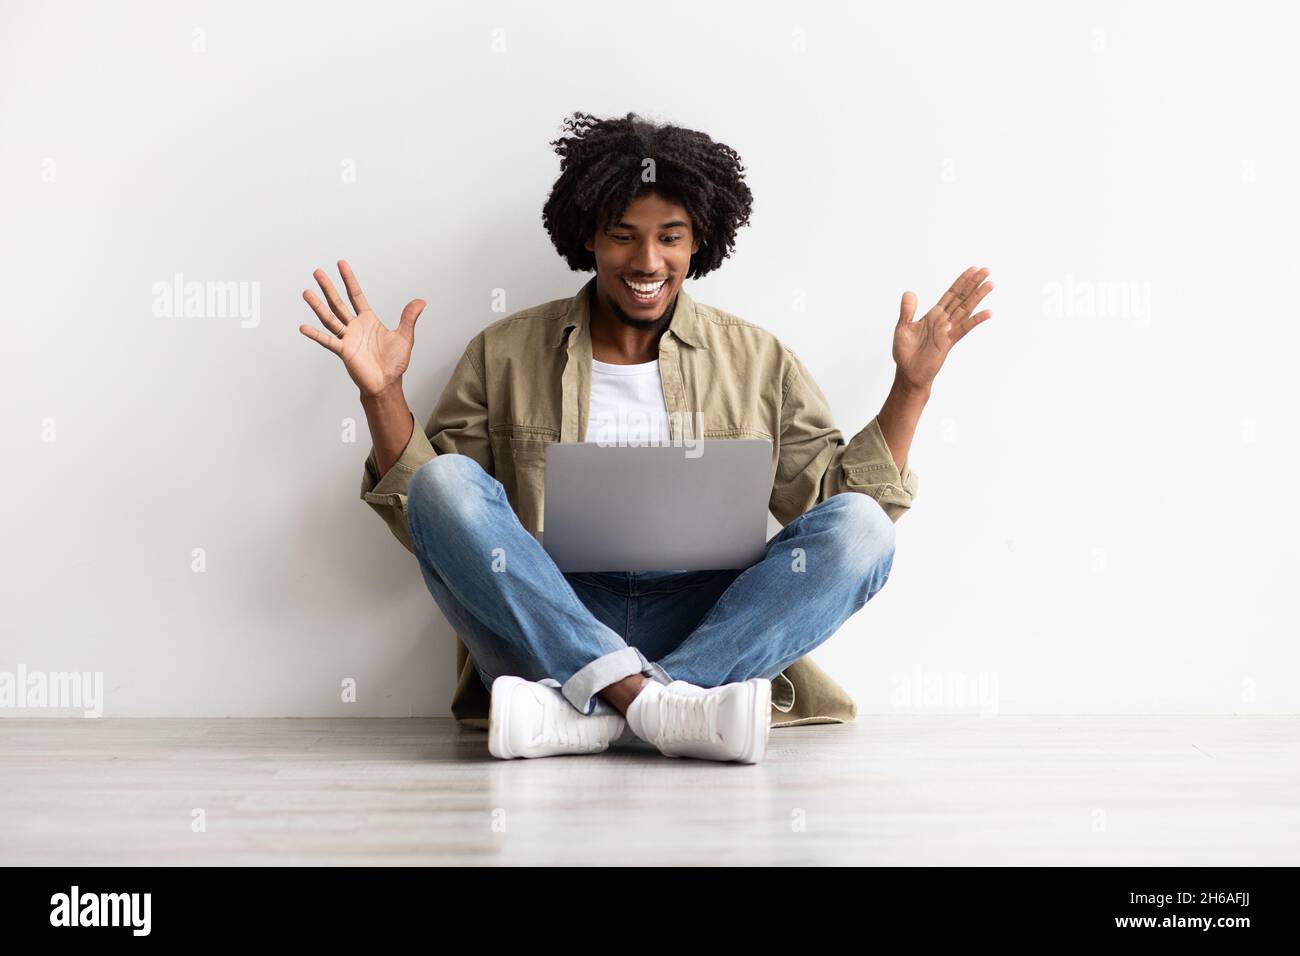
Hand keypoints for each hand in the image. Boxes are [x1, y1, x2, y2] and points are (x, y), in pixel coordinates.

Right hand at [299, 260, 425, 396]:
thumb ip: (409, 318)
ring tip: (306, 292)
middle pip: (338, 303)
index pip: (356, 295)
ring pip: (330, 318)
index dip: (349, 280)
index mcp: (368, 320)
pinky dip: (316, 335)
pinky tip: (304, 327)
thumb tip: (421, 301)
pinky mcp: (344, 351)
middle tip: (317, 272)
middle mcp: (355, 327)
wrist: (387, 383)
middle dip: (328, 287)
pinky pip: (328, 341)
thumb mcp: (405, 336)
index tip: (341, 264)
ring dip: (318, 306)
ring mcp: (347, 338)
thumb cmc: (394, 362)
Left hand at [892, 266, 993, 390]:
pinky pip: (964, 329)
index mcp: (933, 315)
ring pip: (966, 309)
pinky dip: (976, 320)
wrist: (908, 373)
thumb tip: (909, 292)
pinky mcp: (948, 342)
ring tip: (990, 284)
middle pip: (962, 298)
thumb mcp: (902, 328)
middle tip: (987, 270)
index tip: (972, 269)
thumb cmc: (905, 353)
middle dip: (973, 283)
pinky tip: (987, 312)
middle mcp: (943, 320)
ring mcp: (947, 330)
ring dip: (978, 297)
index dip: (961, 282)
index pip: (950, 294)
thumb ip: (907, 310)